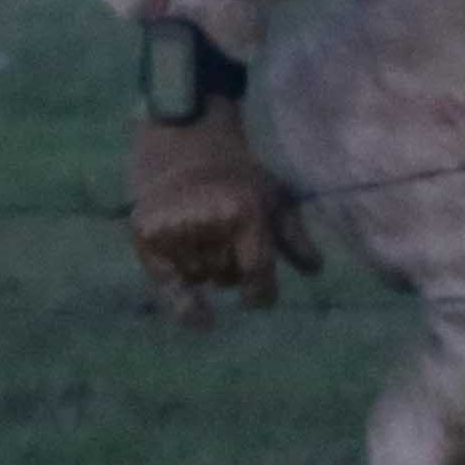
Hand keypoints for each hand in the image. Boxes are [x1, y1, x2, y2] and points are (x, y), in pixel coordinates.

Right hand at [127, 101, 315, 325]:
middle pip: (228, 279)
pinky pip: (168, 288)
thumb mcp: (274, 197)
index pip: (257, 275)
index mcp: (244, 214)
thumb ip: (294, 236)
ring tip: (203, 238)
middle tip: (225, 240)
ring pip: (200, 280)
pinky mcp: (147, 236)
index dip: (262, 294)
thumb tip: (317, 271)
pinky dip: (184, 304)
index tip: (259, 297)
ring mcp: (176, 231)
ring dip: (205, 272)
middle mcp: (209, 224)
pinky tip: (201, 319)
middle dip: (231, 270)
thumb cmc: (237, 175)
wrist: (183, 144)